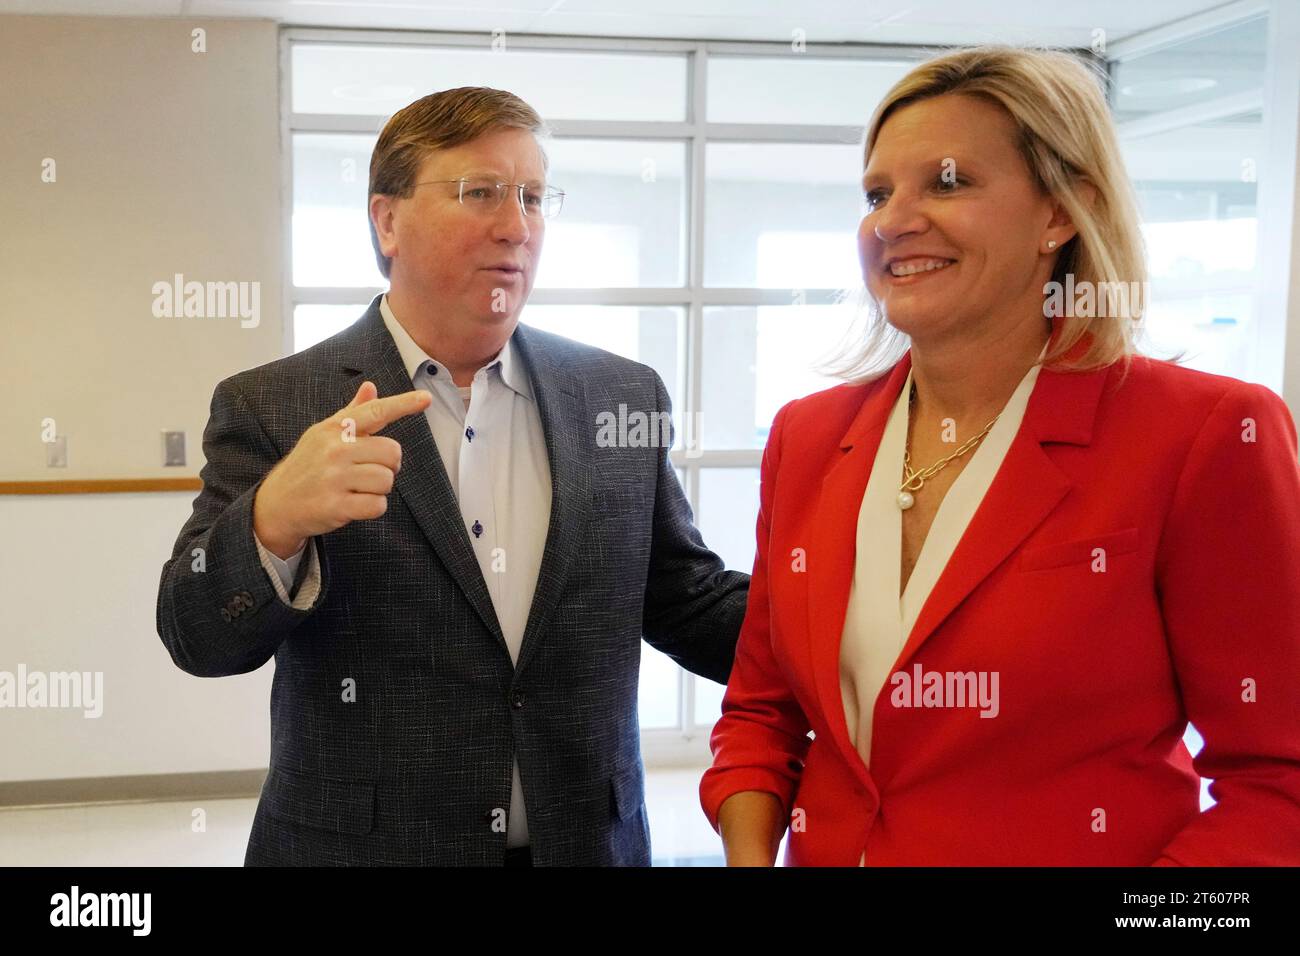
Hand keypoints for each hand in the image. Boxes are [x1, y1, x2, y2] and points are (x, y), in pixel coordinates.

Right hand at [252, 380, 432, 558]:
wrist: (277, 503)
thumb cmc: (308, 466)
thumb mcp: (324, 434)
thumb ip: (351, 413)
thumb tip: (371, 387)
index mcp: (334, 429)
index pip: (375, 412)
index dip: (404, 404)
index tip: (426, 399)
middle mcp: (335, 449)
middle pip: (393, 452)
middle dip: (388, 465)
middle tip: (369, 470)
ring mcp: (334, 477)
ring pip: (387, 480)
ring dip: (379, 488)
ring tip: (357, 488)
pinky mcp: (335, 505)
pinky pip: (378, 505)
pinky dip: (373, 507)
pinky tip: (354, 504)